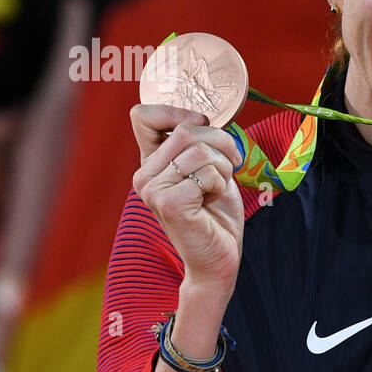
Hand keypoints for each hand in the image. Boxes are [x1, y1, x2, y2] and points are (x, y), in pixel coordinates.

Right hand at [130, 104, 244, 291]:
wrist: (218, 259)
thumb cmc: (216, 214)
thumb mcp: (209, 168)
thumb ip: (199, 142)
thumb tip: (204, 116)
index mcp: (150, 163)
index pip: (143, 115)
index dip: (177, 112)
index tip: (203, 126)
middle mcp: (144, 175)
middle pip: (186, 129)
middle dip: (221, 144)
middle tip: (229, 167)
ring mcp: (152, 189)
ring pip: (199, 149)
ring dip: (223, 167)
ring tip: (217, 189)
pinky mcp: (168, 203)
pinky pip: (206, 172)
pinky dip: (220, 185)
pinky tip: (211, 202)